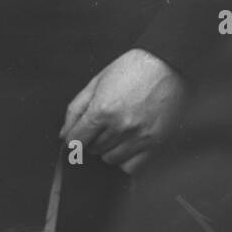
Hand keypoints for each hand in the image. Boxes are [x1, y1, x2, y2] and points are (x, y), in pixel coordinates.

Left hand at [60, 48, 187, 173]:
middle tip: (99, 127)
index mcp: (102, 110)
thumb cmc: (130, 69)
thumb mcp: (96, 82)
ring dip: (107, 149)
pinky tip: (126, 145)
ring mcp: (139, 137)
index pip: (76, 140)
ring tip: (114, 133)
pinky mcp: (156, 142)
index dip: (73, 139)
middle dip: (91, 140)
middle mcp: (120, 127)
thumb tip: (64, 133)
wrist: (166, 65)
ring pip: (111, 159)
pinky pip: (133, 166)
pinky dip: (125, 160)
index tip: (76, 136)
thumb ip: (76, 109)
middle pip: (93, 149)